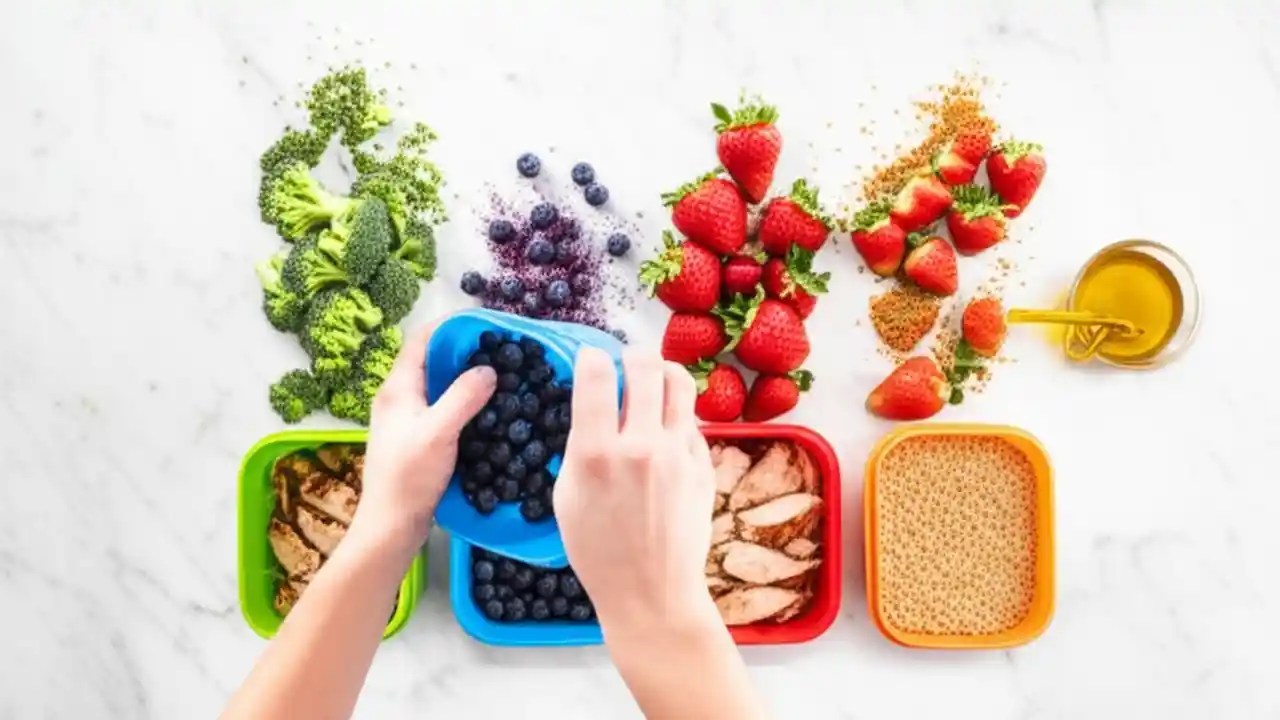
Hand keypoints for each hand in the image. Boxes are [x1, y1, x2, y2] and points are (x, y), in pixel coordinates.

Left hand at [356, 323, 495, 550]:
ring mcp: (408, 418)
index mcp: (398, 388)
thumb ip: (463, 397)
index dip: (451, 326)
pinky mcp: (417, 438)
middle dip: (465, 351)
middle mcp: (399, 397)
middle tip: (501, 350)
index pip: (422, 339)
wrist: (391, 525)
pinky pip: (442, 407)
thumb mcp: (439, 432)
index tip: (486, 324)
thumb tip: (488, 369)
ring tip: (501, 375)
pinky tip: (487, 410)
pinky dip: (463, 401)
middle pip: (432, 359)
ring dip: (466, 377)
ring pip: (439, 385)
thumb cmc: (409, 477)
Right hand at [554, 348, 718, 636]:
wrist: (652, 592)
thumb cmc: (599, 551)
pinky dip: (677, 416)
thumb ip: (580, 445)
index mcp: (597, 453)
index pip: (596, 373)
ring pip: (680, 382)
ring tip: (652, 381)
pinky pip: (692, 421)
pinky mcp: (704, 465)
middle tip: (625, 363)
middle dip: (631, 354)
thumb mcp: (567, 497)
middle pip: (645, 365)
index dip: (590, 358)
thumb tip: (592, 405)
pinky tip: (665, 431)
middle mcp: (642, 446)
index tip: (589, 361)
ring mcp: (680, 454)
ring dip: (662, 372)